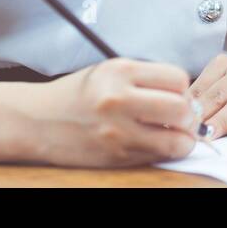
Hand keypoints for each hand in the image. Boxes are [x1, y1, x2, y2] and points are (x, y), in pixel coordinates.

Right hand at [28, 57, 203, 166]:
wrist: (38, 121)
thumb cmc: (76, 94)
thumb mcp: (108, 71)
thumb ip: (145, 79)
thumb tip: (185, 95)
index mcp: (119, 71)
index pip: (177, 78)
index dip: (182, 87)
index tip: (176, 92)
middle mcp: (120, 100)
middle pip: (182, 108)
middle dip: (188, 114)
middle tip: (180, 115)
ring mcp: (119, 131)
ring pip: (177, 140)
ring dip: (182, 138)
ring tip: (172, 132)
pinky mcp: (118, 155)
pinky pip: (159, 156)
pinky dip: (165, 151)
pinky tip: (154, 142)